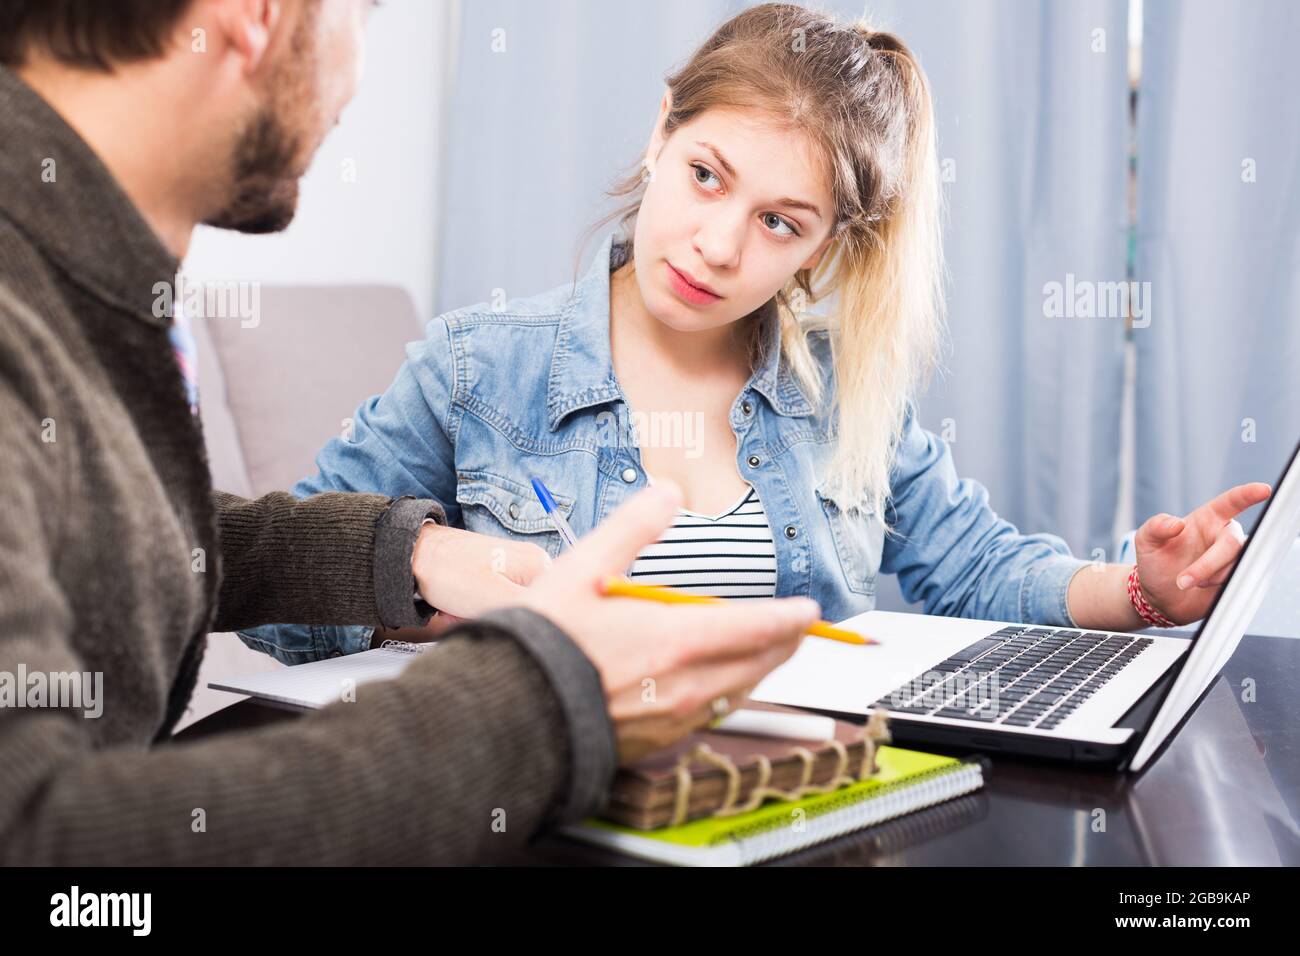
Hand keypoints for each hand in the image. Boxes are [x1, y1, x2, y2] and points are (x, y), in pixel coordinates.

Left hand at [412, 523, 550, 618]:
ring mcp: (510, 566)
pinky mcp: (491, 572)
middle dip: (497, 617)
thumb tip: (563, 618)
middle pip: (527, 607)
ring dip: (480, 615)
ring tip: (459, 610)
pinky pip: (489, 600)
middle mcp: (530, 562)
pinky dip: (472, 608)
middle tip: (472, 613)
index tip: (502, 618)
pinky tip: (455, 607)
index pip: (551, 605)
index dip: (525, 619)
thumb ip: (535, 609)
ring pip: (505, 607)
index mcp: (539, 565)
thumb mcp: (497, 599)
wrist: (412, 553)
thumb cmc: (451, 572)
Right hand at [516, 481, 819, 762]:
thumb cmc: (545, 642)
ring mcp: (674, 718)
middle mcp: (686, 683)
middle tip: (794, 629)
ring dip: (756, 671)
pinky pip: (708, 717)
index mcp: (678, 638)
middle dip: (783, 643)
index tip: (808, 611)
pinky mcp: (656, 741)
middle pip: (758, 664)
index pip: (758, 627)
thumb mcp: (585, 567)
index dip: (790, 618)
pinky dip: (723, 696)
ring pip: (737, 693)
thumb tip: (665, 492)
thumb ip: (633, 526)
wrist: (512, 711)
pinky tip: (712, 687)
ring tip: (759, 653)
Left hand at [1133, 482, 1271, 624]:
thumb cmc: (1155, 561)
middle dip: (1208, 563)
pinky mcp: (1236, 577)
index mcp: (1206, 518)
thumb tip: (1177, 524)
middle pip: (1232, 542)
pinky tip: (1200, 587)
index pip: (1231, 502)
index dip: (1248, 495)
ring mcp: (1231, 557)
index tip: (1263, 490)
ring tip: (1185, 582)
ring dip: (1208, 577)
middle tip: (1183, 580)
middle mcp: (1223, 534)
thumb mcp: (1146, 540)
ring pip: (1235, 564)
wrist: (1159, 594)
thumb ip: (1156, 526)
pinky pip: (1236, 580)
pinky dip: (1216, 586)